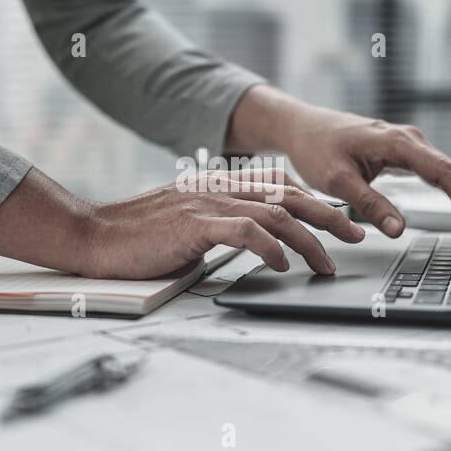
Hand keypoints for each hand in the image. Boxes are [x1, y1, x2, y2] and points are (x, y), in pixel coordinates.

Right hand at [80, 168, 365, 278]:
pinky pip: (245, 232)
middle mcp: (218, 189)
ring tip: (326, 263)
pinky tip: (282, 265)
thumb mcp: (186, 224)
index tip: (339, 219)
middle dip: (329, 216)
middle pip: (288, 195)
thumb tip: (252, 245)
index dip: (314, 201)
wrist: (94, 236)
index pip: (278, 185)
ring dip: (309, 241)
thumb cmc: (135, 237)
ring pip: (276, 214)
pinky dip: (270, 248)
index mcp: (218, 186)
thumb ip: (219, 227)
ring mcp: (207, 205)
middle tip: (356, 235)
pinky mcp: (195, 225)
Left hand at [228, 87, 450, 251]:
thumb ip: (369, 204)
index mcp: (398, 143)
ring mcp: (413, 146)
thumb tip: (400, 231)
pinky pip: (444, 175)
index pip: (445, 172)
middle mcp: (411, 140)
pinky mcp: (408, 154)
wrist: (304, 127)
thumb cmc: (317, 148)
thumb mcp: (337, 180)